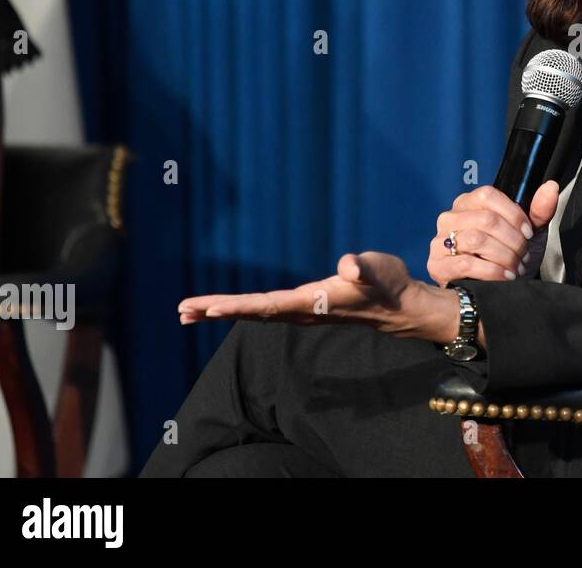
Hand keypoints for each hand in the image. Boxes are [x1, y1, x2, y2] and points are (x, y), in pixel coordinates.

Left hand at [177, 251, 429, 338]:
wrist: (400, 305)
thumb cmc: (388, 282)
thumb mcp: (377, 269)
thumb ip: (361, 268)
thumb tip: (348, 268)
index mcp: (313, 301)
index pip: (268, 305)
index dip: (239, 306)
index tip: (211, 308)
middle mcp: (302, 310)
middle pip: (252, 312)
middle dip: (217, 311)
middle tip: (181, 311)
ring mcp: (302, 310)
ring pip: (254, 313)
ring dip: (222, 312)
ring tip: (188, 313)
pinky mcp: (304, 306)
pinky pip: (263, 309)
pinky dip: (239, 308)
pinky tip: (224, 308)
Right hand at [428, 181, 558, 285]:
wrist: (495, 289)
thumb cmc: (508, 255)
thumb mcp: (528, 233)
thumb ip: (539, 210)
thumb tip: (551, 187)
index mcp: (468, 203)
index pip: (487, 195)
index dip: (513, 214)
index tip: (528, 233)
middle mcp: (449, 217)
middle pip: (486, 220)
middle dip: (512, 241)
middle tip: (524, 256)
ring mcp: (439, 241)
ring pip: (476, 240)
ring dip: (504, 257)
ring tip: (516, 268)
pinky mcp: (436, 265)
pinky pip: (466, 263)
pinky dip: (492, 271)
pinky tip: (505, 277)